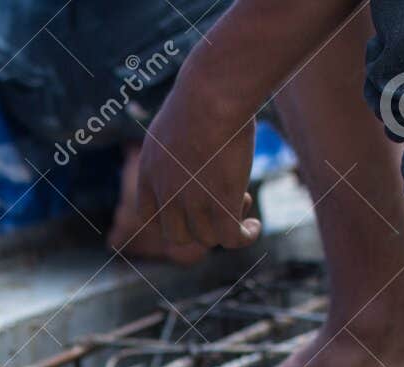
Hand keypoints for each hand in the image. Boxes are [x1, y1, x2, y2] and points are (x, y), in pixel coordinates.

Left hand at [135, 58, 262, 251]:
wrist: (213, 92)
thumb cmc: (201, 94)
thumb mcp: (177, 118)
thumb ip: (177, 141)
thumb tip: (195, 140)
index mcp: (150, 171)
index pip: (148, 215)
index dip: (169, 218)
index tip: (189, 208)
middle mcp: (166, 191)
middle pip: (176, 235)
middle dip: (198, 226)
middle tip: (218, 203)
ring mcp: (191, 200)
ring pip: (206, 238)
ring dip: (225, 227)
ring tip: (245, 201)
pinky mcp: (220, 203)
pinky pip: (230, 238)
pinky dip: (244, 237)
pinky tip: (254, 227)